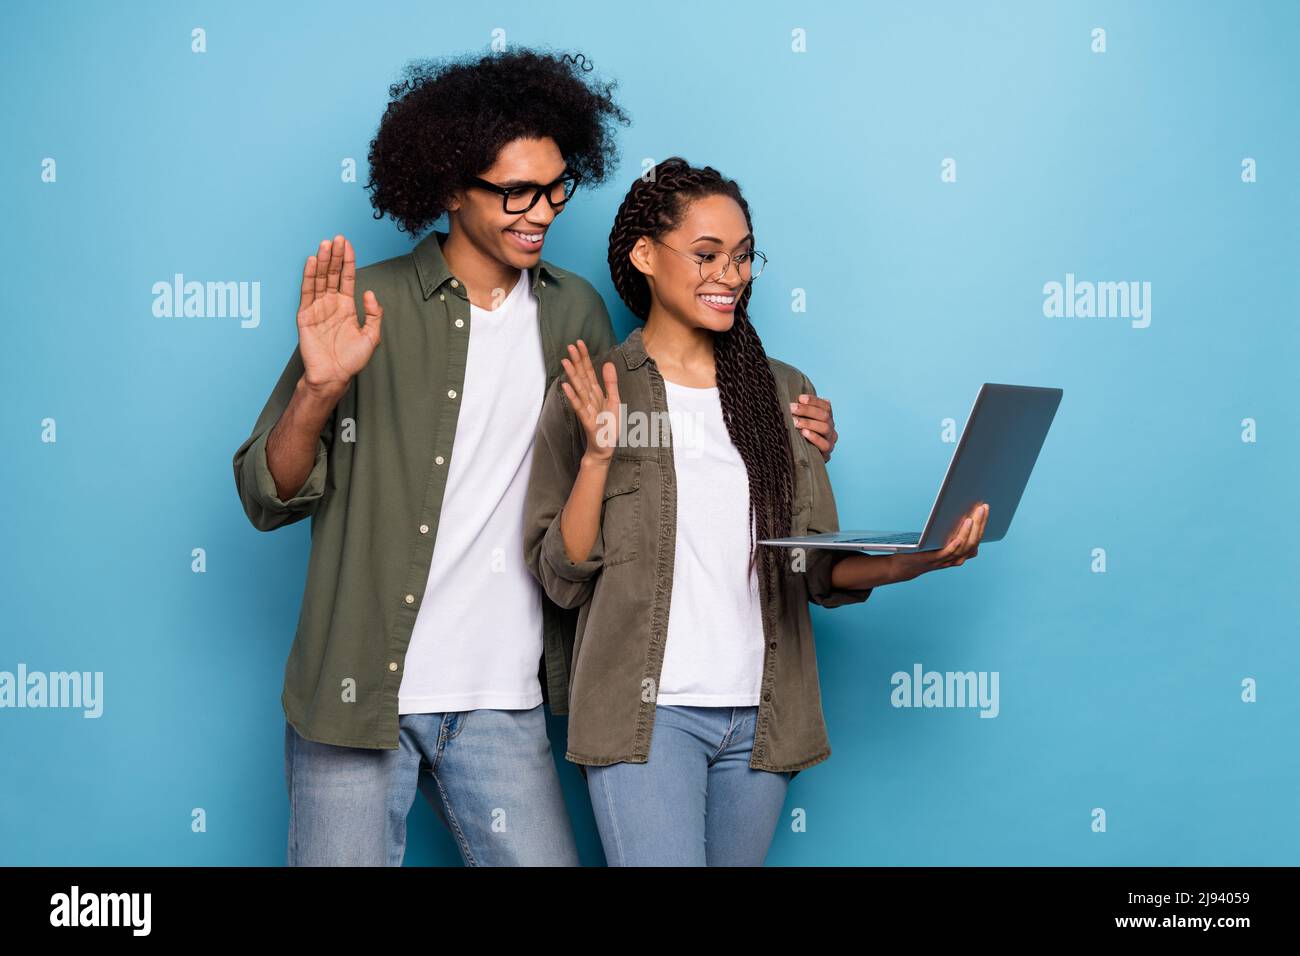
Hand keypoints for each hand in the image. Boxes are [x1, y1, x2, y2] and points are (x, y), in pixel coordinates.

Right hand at [296, 235, 382, 393]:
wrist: (333, 376)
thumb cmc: (351, 360)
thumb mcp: (371, 337)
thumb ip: (374, 314)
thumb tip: (370, 293)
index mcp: (346, 307)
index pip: (346, 278)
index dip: (348, 261)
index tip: (348, 245)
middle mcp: (331, 304)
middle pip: (332, 274)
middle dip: (335, 256)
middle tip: (336, 238)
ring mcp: (317, 308)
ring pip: (320, 279)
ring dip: (322, 261)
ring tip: (325, 245)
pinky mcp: (305, 315)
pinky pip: (307, 292)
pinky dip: (308, 276)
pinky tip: (311, 262)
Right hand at [560, 339, 619, 461]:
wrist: (604, 448)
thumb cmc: (608, 425)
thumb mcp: (614, 401)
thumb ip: (611, 382)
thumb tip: (608, 363)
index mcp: (596, 393)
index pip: (589, 371)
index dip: (584, 357)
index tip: (579, 343)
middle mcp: (589, 399)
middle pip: (582, 377)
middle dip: (577, 362)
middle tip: (569, 346)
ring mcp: (586, 409)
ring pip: (579, 389)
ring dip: (572, 376)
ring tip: (565, 362)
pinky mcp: (586, 421)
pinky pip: (578, 407)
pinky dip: (572, 397)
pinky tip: (566, 386)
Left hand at [791, 393, 837, 460]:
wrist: (806, 458)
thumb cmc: (802, 435)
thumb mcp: (803, 421)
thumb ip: (802, 411)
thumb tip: (793, 397)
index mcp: (828, 418)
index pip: (826, 406)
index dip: (814, 401)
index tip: (800, 398)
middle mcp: (831, 427)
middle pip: (824, 415)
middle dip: (807, 410)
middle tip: (792, 408)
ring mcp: (831, 440)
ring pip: (825, 428)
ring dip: (808, 423)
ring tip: (795, 421)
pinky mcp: (827, 452)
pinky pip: (824, 444)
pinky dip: (814, 437)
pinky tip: (804, 433)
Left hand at [891, 503, 989, 581]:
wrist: (905, 565)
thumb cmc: (924, 548)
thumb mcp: (941, 537)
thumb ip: (951, 529)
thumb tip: (959, 507)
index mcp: (961, 553)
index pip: (977, 538)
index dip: (983, 523)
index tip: (985, 507)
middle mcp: (956, 558)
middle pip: (973, 542)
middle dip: (979, 524)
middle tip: (982, 508)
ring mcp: (945, 560)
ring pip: (963, 548)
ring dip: (968, 533)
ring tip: (971, 518)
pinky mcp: (932, 560)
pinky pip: (947, 553)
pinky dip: (954, 546)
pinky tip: (957, 538)